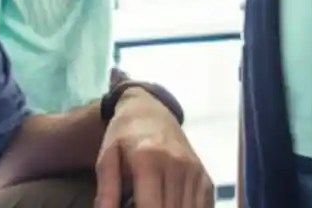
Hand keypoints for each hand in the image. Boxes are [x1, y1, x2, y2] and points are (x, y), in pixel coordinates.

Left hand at [95, 89, 212, 207]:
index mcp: (149, 159)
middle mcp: (177, 164)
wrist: (151, 112)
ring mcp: (194, 171)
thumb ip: (107, 190)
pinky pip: (202, 207)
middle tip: (138, 201)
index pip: (151, 207)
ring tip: (153, 201)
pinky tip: (170, 203)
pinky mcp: (205, 178)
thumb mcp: (107, 158)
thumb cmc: (124, 137)